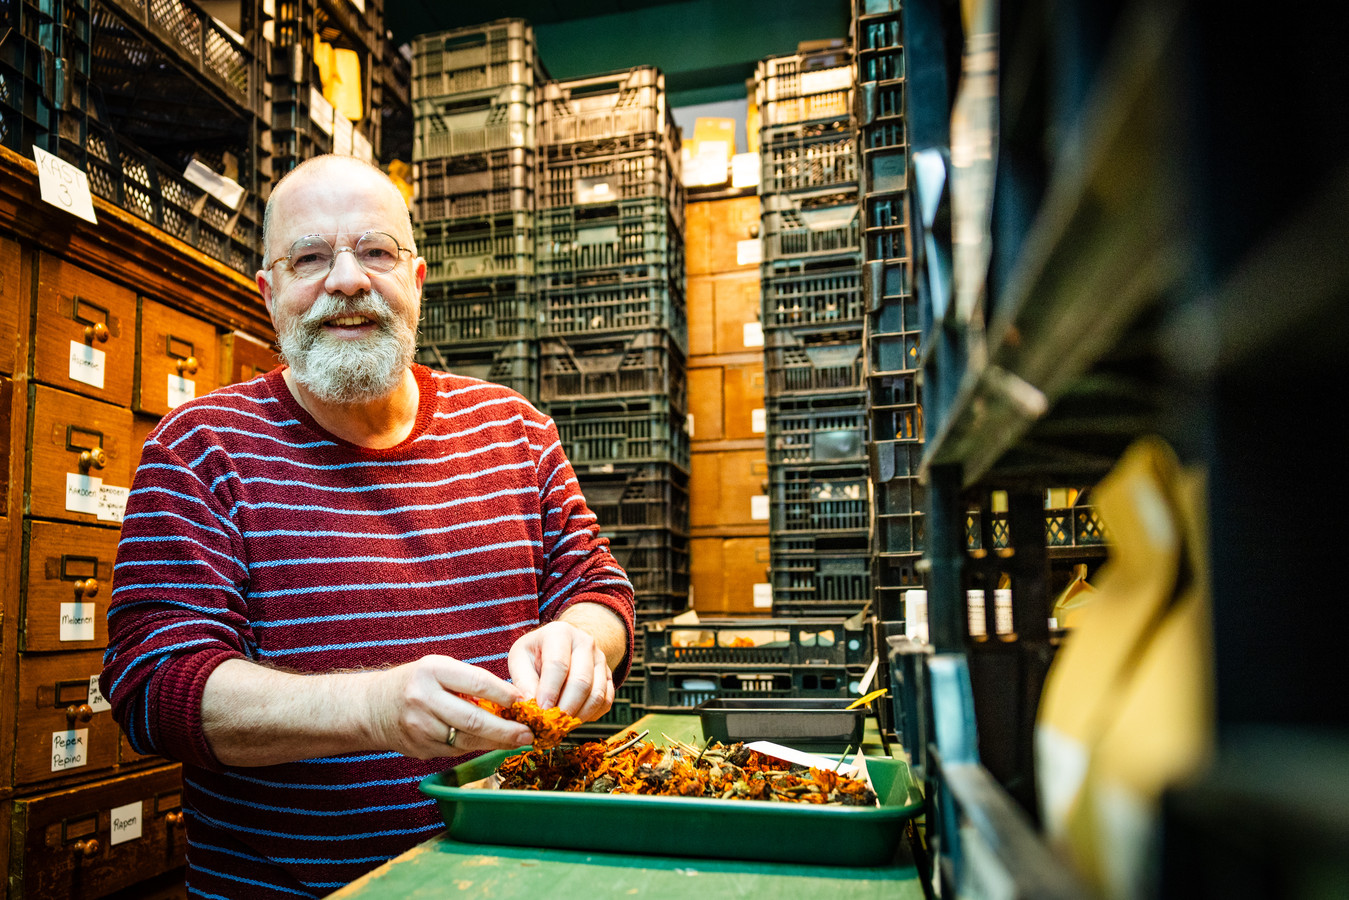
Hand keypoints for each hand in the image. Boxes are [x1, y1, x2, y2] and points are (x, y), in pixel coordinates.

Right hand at [364, 655, 532, 758]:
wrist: (372, 707)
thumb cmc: (415, 682)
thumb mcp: (438, 669)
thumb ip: (470, 681)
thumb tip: (511, 698)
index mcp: (432, 672)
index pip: (477, 683)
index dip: (504, 694)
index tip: (524, 702)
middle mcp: (424, 699)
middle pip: (473, 719)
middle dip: (505, 729)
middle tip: (528, 733)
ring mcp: (420, 727)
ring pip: (467, 740)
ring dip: (496, 742)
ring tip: (517, 740)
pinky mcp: (420, 748)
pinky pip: (456, 750)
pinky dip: (476, 747)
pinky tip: (492, 744)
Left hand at [508, 621, 613, 721]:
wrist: (559, 646)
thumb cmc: (535, 654)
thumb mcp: (520, 659)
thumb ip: (522, 681)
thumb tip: (530, 706)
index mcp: (560, 633)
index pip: (558, 664)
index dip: (549, 691)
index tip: (540, 712)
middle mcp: (585, 642)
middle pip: (581, 682)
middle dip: (565, 708)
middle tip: (551, 726)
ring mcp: (600, 659)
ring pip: (597, 694)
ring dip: (578, 715)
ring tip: (560, 725)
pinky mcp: (609, 675)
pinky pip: (606, 701)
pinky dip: (591, 715)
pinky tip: (574, 718)